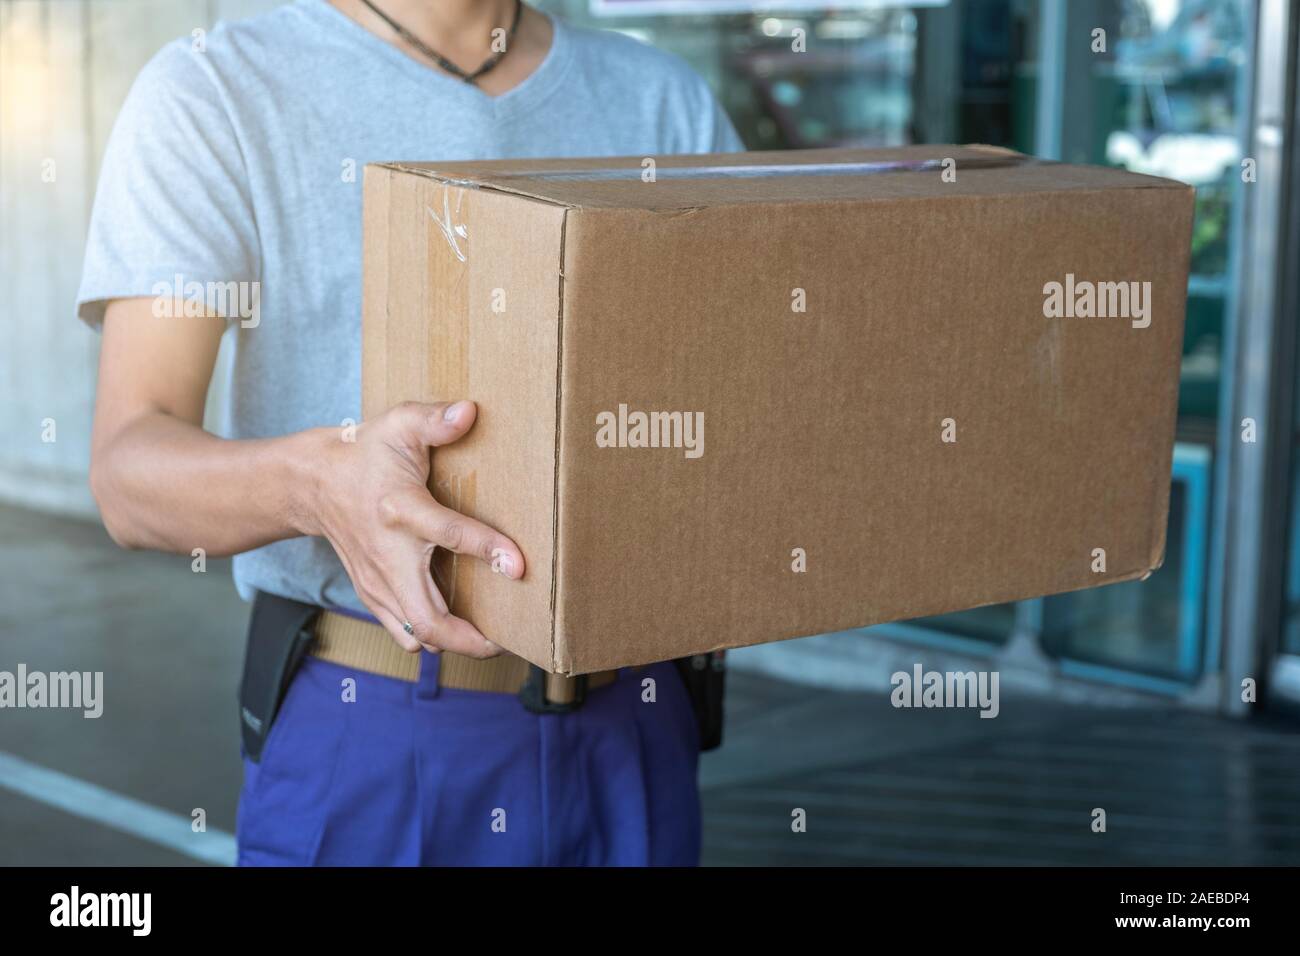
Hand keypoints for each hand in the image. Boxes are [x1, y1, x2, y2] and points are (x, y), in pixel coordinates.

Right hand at [306, 400, 522, 655]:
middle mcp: (387, 555)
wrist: (312, 483)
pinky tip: (460, 629)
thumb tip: (469, 411)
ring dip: (455, 643)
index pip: (446, 534)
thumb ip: (434, 420)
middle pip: (427, 619)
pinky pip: (404, 631)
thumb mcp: (399, 425)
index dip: (486, 550)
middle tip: (509, 637)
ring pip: (416, 635)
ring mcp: (377, 581)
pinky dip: (432, 639)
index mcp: (400, 509)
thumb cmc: (365, 452)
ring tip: (492, 638)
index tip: (518, 566)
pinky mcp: (373, 595)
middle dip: (470, 638)